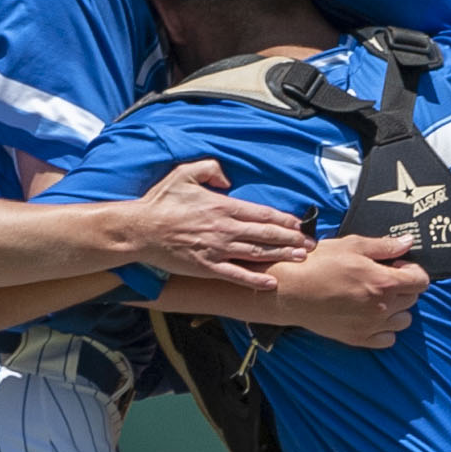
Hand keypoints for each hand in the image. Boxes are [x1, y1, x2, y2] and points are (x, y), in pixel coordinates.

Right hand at [124, 160, 309, 291]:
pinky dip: (255, 279)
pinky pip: (236, 275)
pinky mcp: (206, 267)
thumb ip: (210, 170)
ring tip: (300, 259)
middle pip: (265, 235)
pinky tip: (271, 282)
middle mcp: (224, 228)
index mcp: (222, 206)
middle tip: (310, 244)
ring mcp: (217, 249)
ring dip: (281, 256)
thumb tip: (227, 177)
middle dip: (291, 239)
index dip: (284, 220)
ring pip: (256, 254)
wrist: (140, 230)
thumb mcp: (184, 173)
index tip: (300, 224)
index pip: (262, 213)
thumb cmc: (161, 202)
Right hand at [271, 234, 426, 347]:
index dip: (412, 269)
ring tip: (378, 297)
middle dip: (403, 286)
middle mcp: (381, 307)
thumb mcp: (352, 245)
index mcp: (383, 282)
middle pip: (412, 299)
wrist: (291, 291)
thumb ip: (384, 246)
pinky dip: (386, 328)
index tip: (397, 264)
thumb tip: (408, 243)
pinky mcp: (358, 338)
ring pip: (403, 320)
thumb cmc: (318, 264)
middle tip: (382, 277)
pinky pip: (388, 339)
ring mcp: (371, 326)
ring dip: (397, 308)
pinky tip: (371, 315)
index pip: (421, 281)